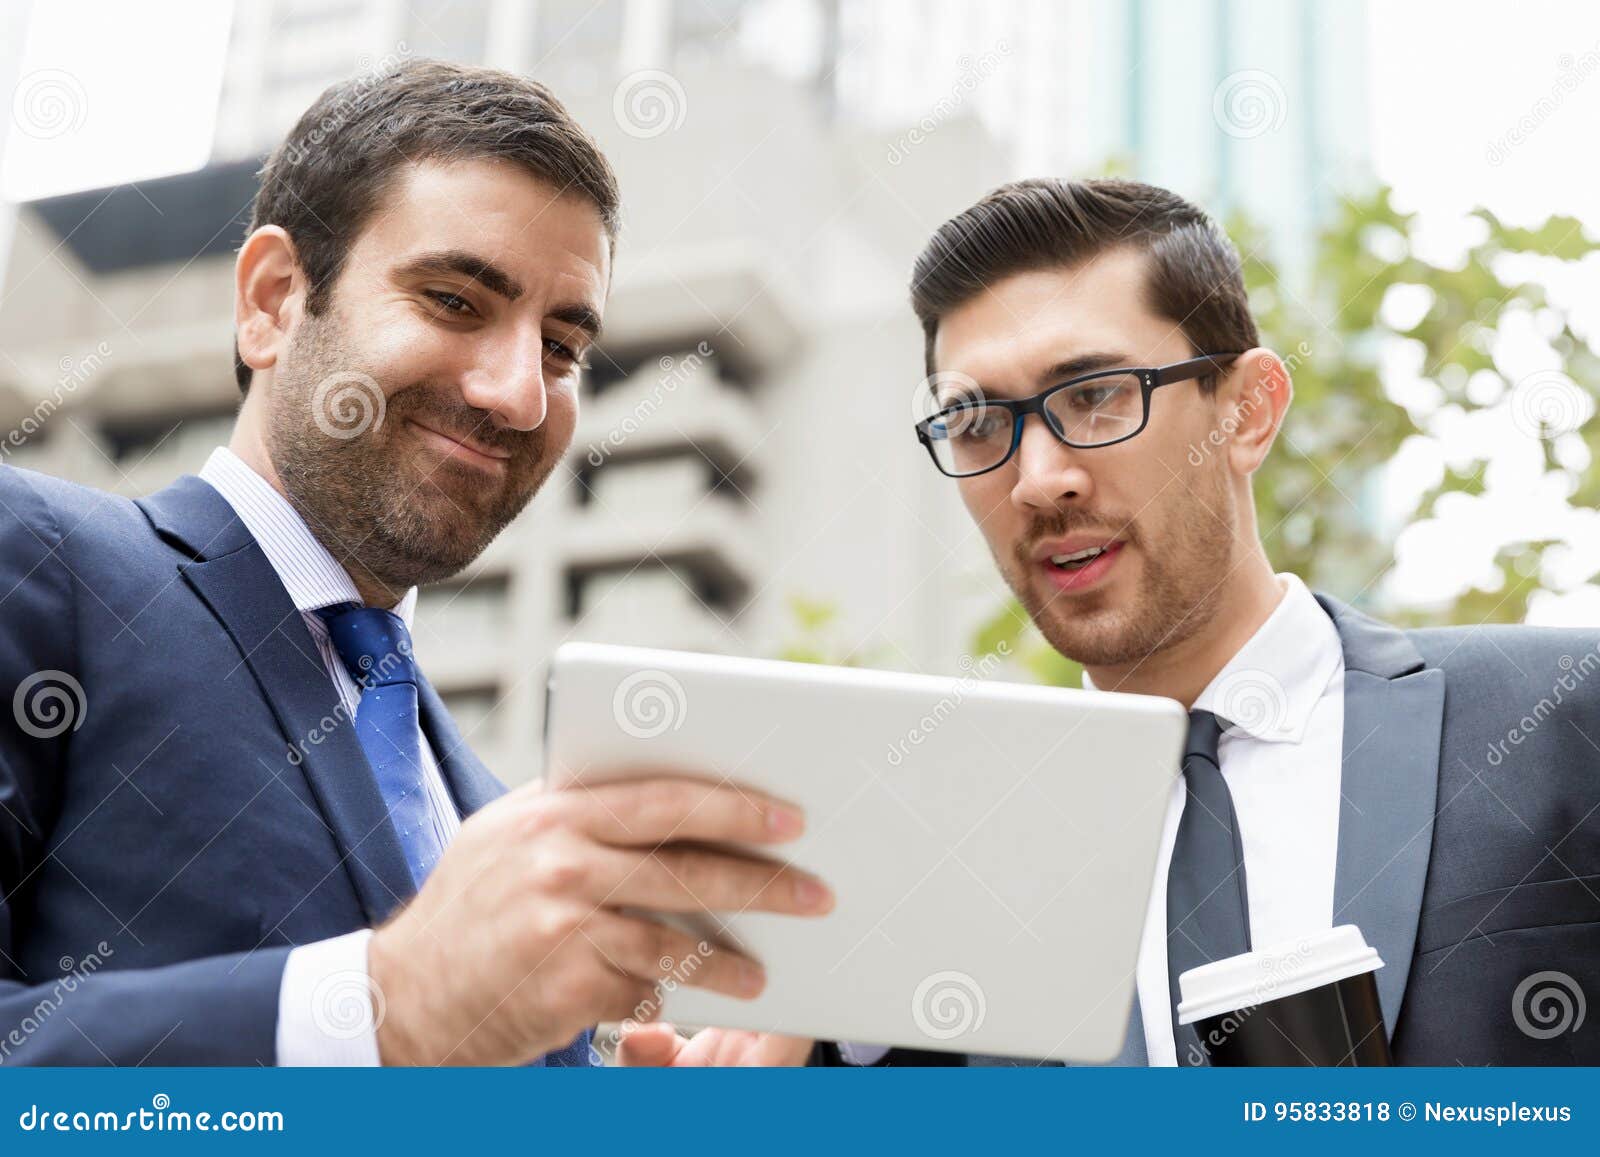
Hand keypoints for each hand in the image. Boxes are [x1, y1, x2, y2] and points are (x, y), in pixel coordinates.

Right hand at [367, 776, 830, 1064]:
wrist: (402, 995)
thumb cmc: (468, 910)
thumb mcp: (509, 837)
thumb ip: (578, 812)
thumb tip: (668, 791)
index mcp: (554, 811)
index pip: (663, 797)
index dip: (733, 805)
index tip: (787, 817)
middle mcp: (558, 859)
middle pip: (685, 863)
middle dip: (761, 878)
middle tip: (813, 891)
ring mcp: (562, 922)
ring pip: (675, 935)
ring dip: (731, 957)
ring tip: (764, 973)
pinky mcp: (565, 981)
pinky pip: (642, 985)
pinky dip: (675, 996)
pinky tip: (700, 1004)